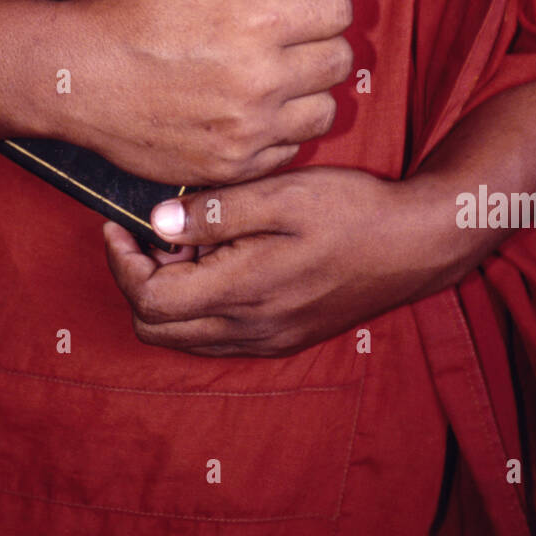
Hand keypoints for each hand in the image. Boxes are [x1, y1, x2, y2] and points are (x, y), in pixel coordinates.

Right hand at [50, 0, 352, 185]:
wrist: (77, 77)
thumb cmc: (129, 8)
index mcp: (258, 22)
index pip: (340, 9)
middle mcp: (262, 81)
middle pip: (340, 61)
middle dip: (322, 40)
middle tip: (291, 35)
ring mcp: (248, 129)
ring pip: (324, 111)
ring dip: (309, 90)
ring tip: (277, 74)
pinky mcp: (231, 164)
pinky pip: (290, 150)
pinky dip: (282, 131)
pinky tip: (253, 109)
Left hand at [103, 168, 459, 355]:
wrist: (416, 244)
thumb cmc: (353, 211)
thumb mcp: (282, 195)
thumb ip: (217, 212)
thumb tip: (157, 221)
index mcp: (243, 292)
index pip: (149, 299)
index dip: (121, 261)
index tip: (119, 222)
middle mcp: (249, 329)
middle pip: (155, 328)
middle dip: (139, 279)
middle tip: (154, 232)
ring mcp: (266, 340)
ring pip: (184, 336)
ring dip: (170, 292)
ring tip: (193, 240)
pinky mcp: (283, 338)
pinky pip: (217, 335)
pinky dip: (200, 303)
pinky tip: (224, 258)